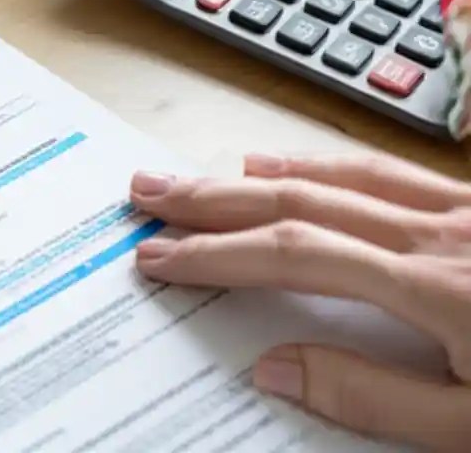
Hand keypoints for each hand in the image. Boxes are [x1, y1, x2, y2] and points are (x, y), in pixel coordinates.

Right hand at [129, 152, 470, 451]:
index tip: (161, 256)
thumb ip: (374, 398)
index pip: (295, 256)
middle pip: (302, 201)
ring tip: (203, 177)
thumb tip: (273, 370)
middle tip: (151, 193)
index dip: (217, 253)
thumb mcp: (470, 428)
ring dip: (262, 175)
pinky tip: (300, 166)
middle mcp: (443, 235)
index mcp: (435, 290)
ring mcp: (466, 212)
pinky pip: (391, 168)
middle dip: (215, 199)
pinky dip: (331, 163)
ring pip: (341, 175)